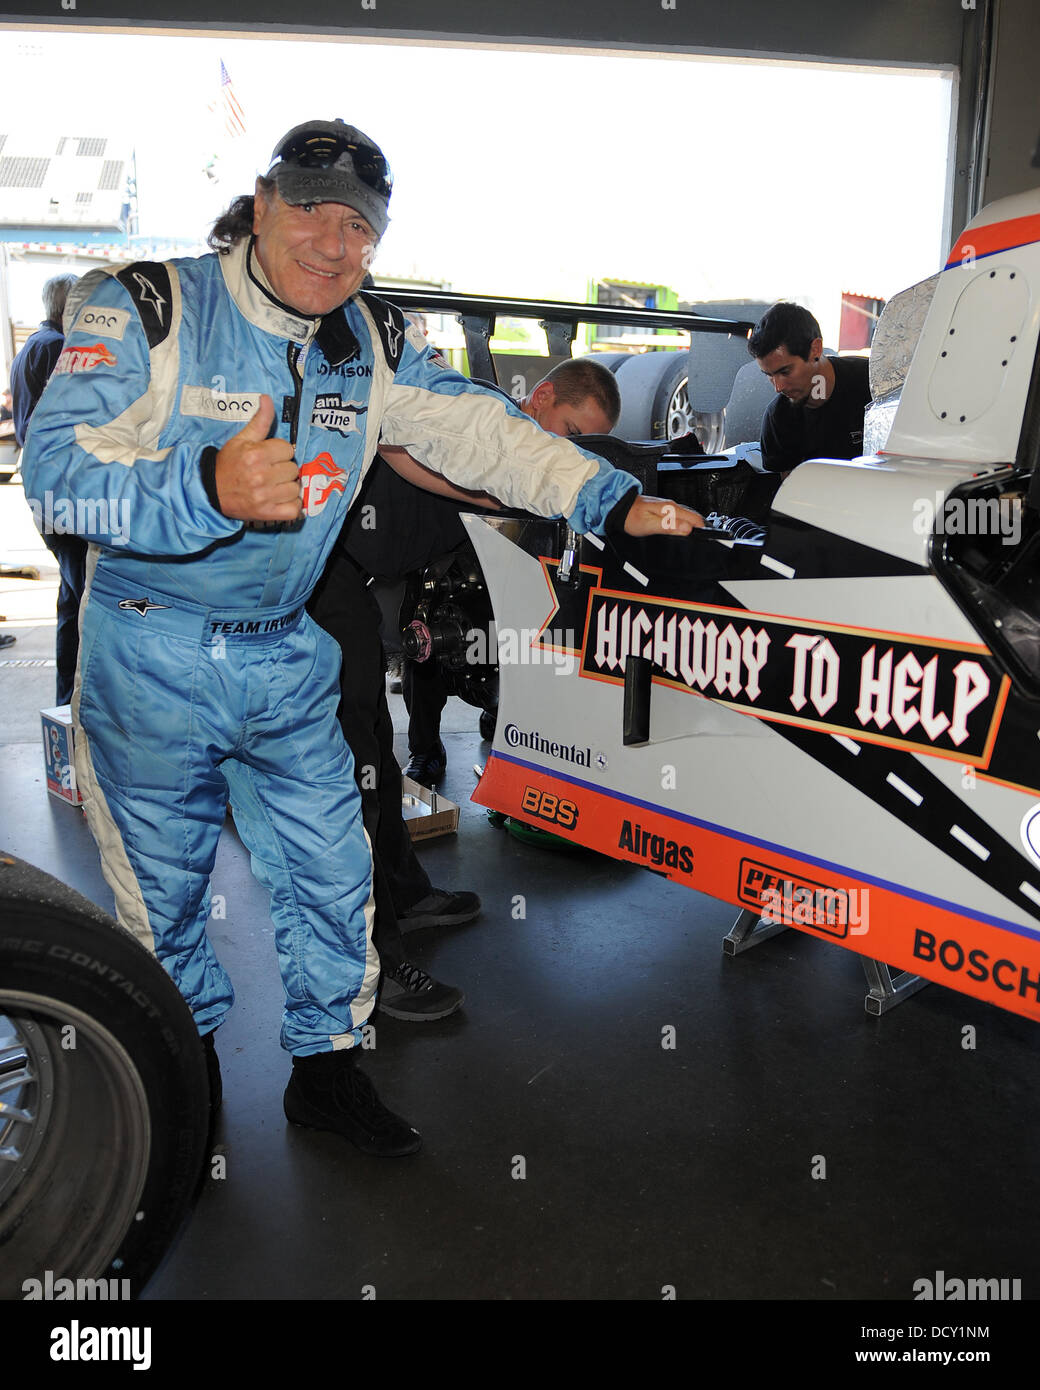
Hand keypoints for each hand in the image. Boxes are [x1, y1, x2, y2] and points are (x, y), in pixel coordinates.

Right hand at [214, 395, 300, 521]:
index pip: (287, 449)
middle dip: (283, 469)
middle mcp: (261, 476)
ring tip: (273, 486)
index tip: (269, 456)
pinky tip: (280, 499)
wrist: (211, 491)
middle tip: (270, 471)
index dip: (280, 452)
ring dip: (287, 487)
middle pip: (293, 469)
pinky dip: (291, 506)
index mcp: (255, 455)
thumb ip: (259, 421)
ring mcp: (265, 496)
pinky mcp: (267, 513)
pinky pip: (294, 509)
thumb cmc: (228, 464)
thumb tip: (267, 399)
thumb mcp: (241, 439)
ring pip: (295, 488)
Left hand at [622, 494, 703, 536]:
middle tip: (701, 541)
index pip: (695, 519)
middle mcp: (671, 506)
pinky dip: (684, 524)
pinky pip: (680, 516)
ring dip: (692, 526)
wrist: (620, 508)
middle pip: (694, 517)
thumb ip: (669, 526)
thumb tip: (687, 529)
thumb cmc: (631, 516)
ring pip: (687, 516)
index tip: (703, 540)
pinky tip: (682, 530)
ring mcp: (668, 507)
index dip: (702, 530)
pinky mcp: (665, 509)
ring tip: (694, 538)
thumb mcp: (649, 525)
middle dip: (700, 528)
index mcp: (670, 508)